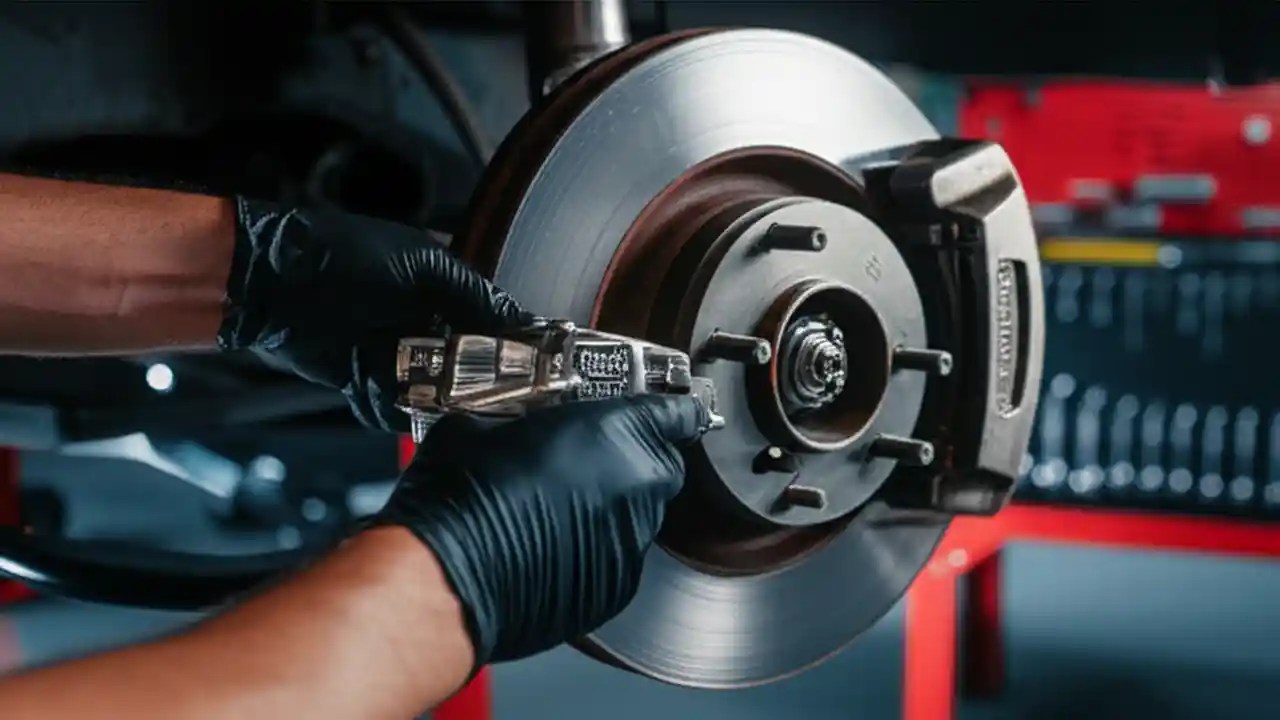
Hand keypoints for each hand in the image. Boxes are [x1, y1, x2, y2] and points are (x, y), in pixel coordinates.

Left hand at [217, 197, 530, 430]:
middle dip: (464, 382)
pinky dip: (383, 404)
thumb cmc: (343, 257)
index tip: (520, 371)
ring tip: (402, 378)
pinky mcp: (366, 378)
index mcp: (445, 288)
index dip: (506, 350)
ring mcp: (395, 353)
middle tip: (455, 382)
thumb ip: (474, 295)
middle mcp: (425, 323)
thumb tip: (520, 321)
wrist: (272, 282)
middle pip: (467, 370)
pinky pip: (391, 406)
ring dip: (421, 395)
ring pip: (431, 394)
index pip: (492, 326)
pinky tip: (368, 385)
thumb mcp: (423, 266)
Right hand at [371, 395, 708, 666]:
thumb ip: (527, 418)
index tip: (660, 411)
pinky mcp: (615, 589)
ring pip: (639, 516)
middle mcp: (640, 487)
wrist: (446, 576)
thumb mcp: (485, 421)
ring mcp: (632, 542)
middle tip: (584, 461)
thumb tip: (514, 421)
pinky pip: (616, 558)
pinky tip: (550, 548)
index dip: (668, 411)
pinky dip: (594, 550)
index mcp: (619, 432)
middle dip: (631, 461)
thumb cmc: (463, 495)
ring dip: (610, 508)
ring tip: (557, 509)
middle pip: (660, 467)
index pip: (678, 414)